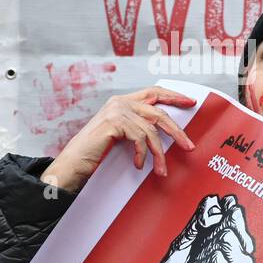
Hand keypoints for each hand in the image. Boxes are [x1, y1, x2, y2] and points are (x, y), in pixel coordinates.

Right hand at [42, 86, 196, 191]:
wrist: (72, 164)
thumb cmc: (95, 153)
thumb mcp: (119, 135)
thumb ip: (136, 127)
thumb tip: (162, 132)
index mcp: (122, 102)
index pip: (153, 92)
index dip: (174, 96)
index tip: (190, 102)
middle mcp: (120, 102)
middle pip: (158, 112)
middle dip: (176, 131)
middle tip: (189, 145)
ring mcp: (116, 111)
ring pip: (151, 129)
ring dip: (159, 152)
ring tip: (161, 169)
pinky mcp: (114, 123)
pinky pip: (139, 138)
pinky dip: (142, 154)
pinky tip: (138, 165)